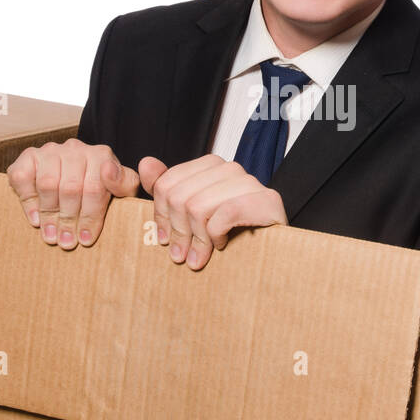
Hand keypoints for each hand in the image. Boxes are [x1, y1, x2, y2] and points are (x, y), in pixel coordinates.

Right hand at [6, 139, 140, 249]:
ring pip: (47, 184)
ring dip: (49, 214)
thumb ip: (125, 183)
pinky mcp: (29, 156)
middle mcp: (75, 149)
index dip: (90, 216)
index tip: (86, 238)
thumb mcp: (121, 188)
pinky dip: (28, 200)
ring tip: (52, 235)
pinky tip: (36, 218)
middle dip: (69, 220)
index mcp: (100, 155)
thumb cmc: (101, 187)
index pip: (94, 188)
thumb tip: (108, 172)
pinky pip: (22, 177)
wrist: (78, 175)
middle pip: (70, 188)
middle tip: (67, 242)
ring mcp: (50, 151)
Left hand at [138, 154, 286, 269]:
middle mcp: (230, 169)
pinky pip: (222, 216)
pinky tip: (222, 245)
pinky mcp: (265, 200)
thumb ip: (167, 188)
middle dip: (178, 232)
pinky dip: (217, 236)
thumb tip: (146, 163)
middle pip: (179, 197)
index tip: (164, 239)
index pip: (167, 184)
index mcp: (210, 166)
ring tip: (200, 256)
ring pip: (198, 207)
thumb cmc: (231, 234)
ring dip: (197, 239)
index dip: (160, 215)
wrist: (273, 254)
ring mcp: (249, 183)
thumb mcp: (192, 214)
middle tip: (180, 256)